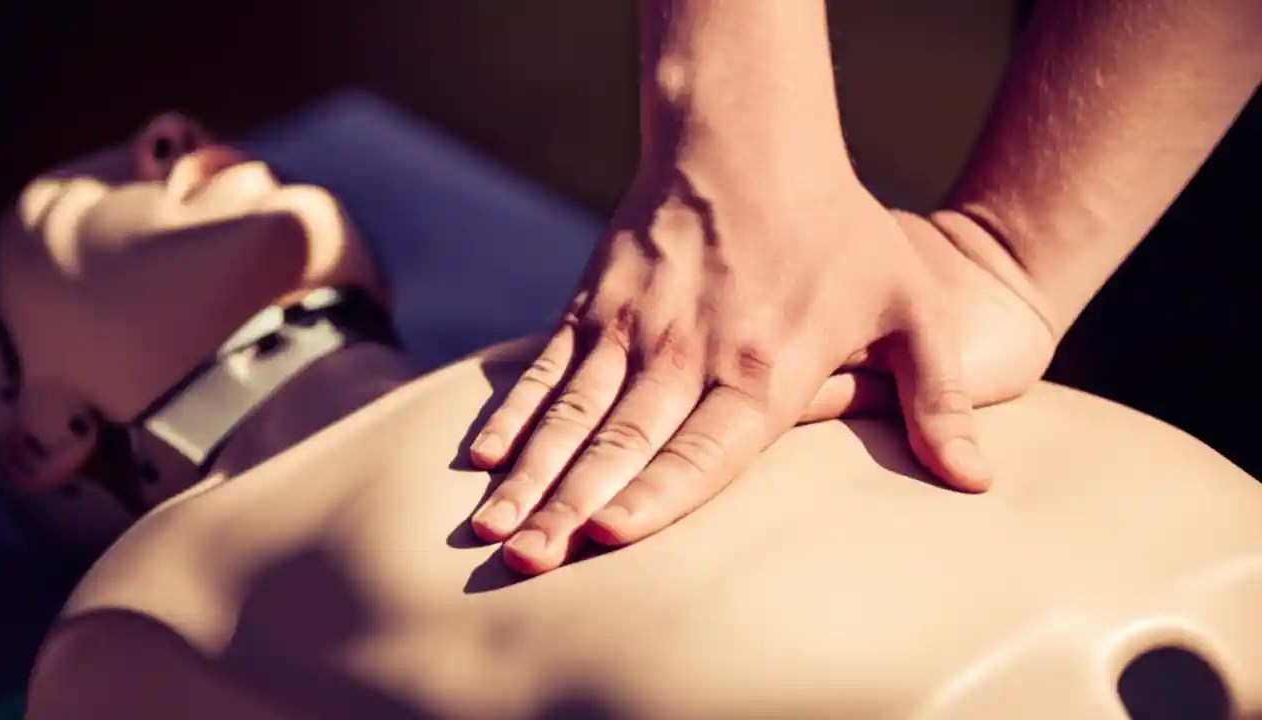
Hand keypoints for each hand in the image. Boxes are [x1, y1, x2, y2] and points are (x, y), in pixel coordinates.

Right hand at [466, 142, 1034, 572]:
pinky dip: (513, 415)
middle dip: (568, 508)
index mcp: (762, 368)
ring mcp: (631, 328)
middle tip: (523, 563)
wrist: (749, 138)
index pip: (704, 449)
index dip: (655, 496)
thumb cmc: (836, 229)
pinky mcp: (594, 303)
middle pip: (620, 444)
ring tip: (489, 528)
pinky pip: (546, 369)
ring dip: (529, 475)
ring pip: (571, 414)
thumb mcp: (911, 309)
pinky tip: (483, 460)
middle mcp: (686, 355)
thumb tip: (976, 481)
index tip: (605, 538)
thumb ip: (937, 399)